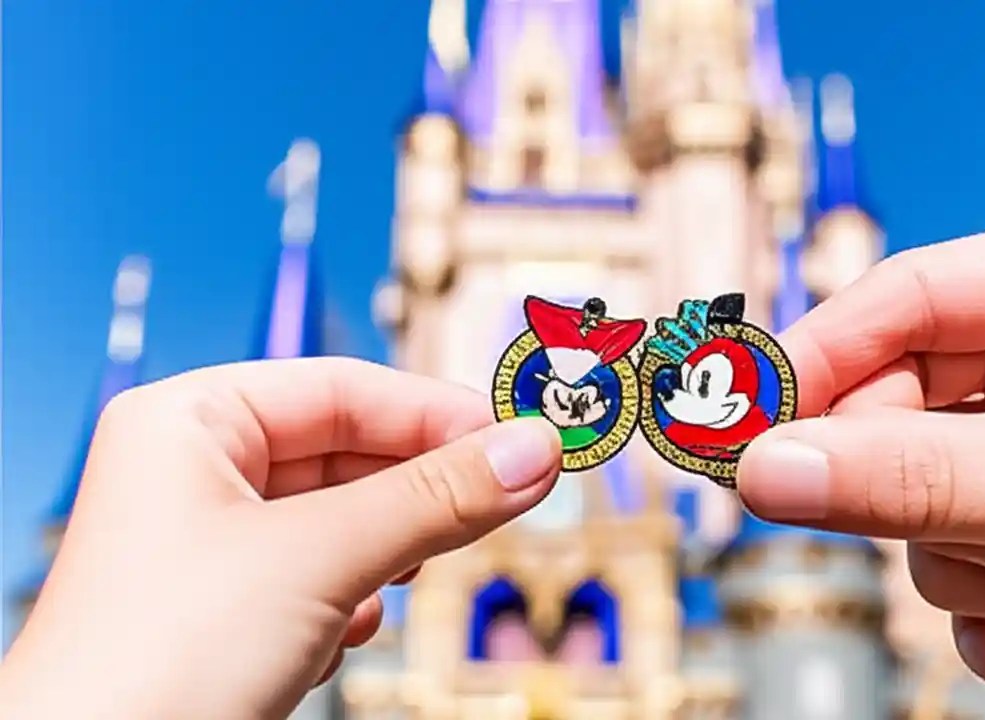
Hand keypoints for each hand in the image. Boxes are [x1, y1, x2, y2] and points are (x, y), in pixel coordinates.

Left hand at [0, 358, 560, 718]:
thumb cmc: (149, 667)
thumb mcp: (319, 559)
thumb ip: (435, 499)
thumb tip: (531, 451)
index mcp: (187, 423)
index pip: (343, 388)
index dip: (435, 412)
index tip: (518, 438)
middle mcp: (194, 476)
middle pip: (348, 454)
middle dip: (419, 490)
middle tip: (506, 495)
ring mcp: (209, 549)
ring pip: (340, 522)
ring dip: (384, 554)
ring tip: (408, 574)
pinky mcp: (227, 616)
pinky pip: (321, 580)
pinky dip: (349, 605)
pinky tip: (341, 635)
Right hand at [736, 216, 984, 718]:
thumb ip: (914, 474)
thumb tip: (767, 465)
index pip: (909, 296)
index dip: (821, 359)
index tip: (744, 423)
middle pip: (900, 401)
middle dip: (897, 482)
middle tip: (859, 523)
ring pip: (921, 489)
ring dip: (956, 555)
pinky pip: (960, 555)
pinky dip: (975, 605)